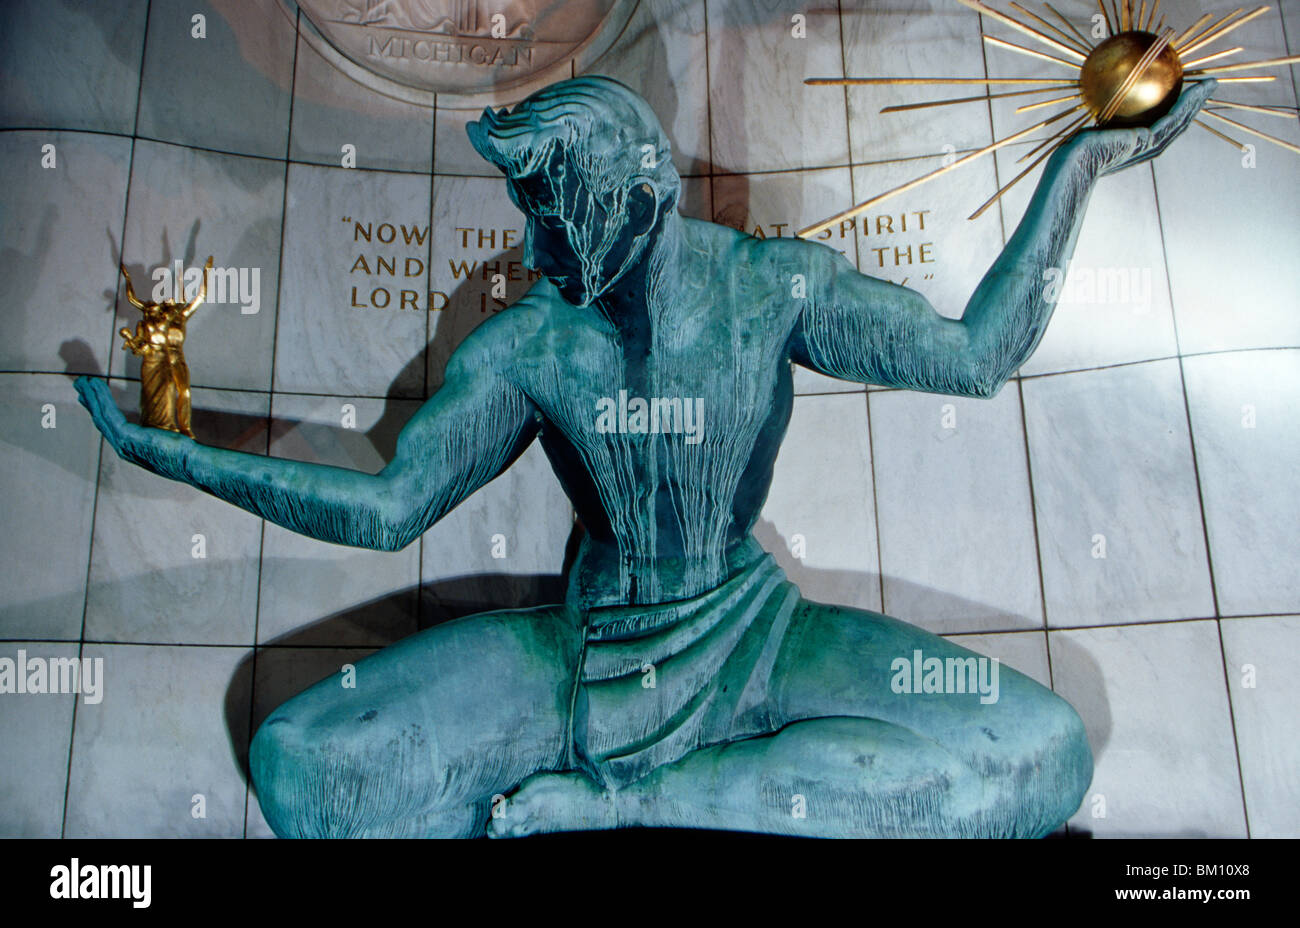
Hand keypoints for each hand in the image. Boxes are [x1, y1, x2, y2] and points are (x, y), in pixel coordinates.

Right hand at [74, 376, 189, 475]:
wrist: (192, 463)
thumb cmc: (183, 453)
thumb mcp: (162, 441)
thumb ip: (153, 433)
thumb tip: (156, 425)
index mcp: (130, 447)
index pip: (109, 425)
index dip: (98, 409)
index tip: (89, 396)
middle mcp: (123, 447)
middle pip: (100, 420)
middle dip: (89, 401)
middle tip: (80, 384)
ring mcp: (124, 444)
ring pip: (102, 415)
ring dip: (92, 396)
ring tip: (85, 381)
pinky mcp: (128, 437)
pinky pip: (110, 414)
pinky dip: (102, 399)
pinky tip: (97, 386)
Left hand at [1065, 79, 1216, 176]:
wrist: (1075, 162)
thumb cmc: (1077, 148)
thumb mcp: (1094, 129)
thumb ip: (1104, 116)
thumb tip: (1101, 93)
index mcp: (1141, 145)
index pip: (1166, 125)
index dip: (1180, 109)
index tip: (1187, 93)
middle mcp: (1151, 147)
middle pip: (1180, 122)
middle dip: (1195, 104)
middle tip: (1207, 86)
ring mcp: (1152, 145)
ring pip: (1183, 118)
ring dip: (1198, 101)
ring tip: (1210, 84)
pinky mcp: (1150, 140)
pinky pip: (1174, 116)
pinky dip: (1188, 102)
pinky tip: (1195, 87)